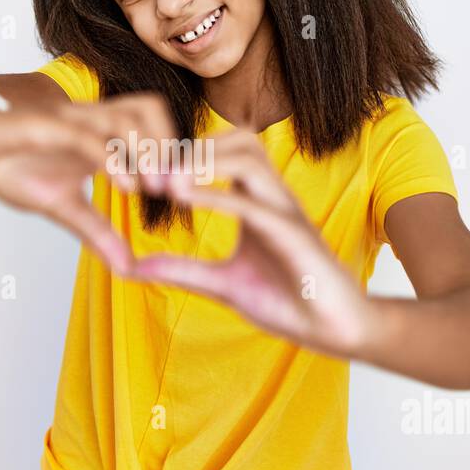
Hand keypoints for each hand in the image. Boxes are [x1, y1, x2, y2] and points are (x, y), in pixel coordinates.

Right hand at [0, 93, 177, 275]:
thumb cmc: (8, 163)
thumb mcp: (58, 205)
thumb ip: (95, 230)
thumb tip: (127, 267)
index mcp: (98, 134)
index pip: (151, 124)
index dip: (174, 151)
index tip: (186, 194)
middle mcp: (89, 120)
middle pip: (148, 108)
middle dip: (171, 144)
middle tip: (180, 187)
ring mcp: (67, 119)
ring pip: (124, 115)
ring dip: (148, 150)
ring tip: (157, 189)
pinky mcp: (41, 125)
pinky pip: (85, 135)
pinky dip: (111, 159)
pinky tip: (127, 187)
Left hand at [132, 129, 373, 358]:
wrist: (335, 330)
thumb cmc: (288, 303)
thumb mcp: (222, 284)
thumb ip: (182, 271)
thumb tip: (135, 268)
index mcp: (256, 202)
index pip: (224, 152)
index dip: (184, 153)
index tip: (145, 170)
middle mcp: (272, 197)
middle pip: (240, 138)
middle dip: (195, 145)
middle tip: (154, 168)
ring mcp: (285, 212)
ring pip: (249, 158)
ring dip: (204, 161)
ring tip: (165, 180)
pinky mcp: (294, 236)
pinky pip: (253, 204)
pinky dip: (216, 195)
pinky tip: (183, 198)